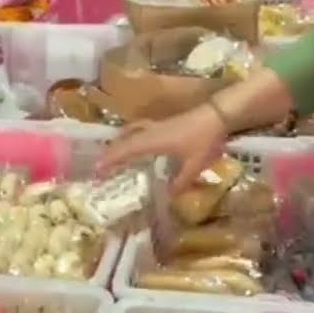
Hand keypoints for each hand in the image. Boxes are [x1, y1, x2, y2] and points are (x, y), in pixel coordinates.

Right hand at [97, 105, 226, 191]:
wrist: (217, 114)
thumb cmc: (203, 139)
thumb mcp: (194, 165)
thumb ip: (180, 182)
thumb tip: (168, 199)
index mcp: (152, 141)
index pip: (124, 150)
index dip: (109, 160)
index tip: (96, 171)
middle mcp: (150, 131)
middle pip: (123, 140)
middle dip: (109, 153)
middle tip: (99, 166)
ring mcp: (156, 125)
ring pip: (130, 132)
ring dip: (119, 142)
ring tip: (112, 153)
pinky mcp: (164, 123)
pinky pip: (139, 129)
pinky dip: (130, 136)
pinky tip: (136, 142)